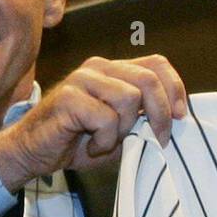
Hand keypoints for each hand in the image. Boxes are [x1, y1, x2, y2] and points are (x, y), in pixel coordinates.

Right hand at [0, 54, 187, 188]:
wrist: (36, 153)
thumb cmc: (78, 142)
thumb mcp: (122, 131)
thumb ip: (144, 119)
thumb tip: (176, 117)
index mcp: (114, 71)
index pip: (157, 64)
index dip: (175, 88)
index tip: (180, 116)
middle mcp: (99, 68)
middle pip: (148, 80)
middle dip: (160, 114)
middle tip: (156, 140)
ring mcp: (83, 80)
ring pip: (129, 99)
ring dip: (125, 130)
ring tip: (108, 142)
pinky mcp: (69, 97)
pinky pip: (106, 118)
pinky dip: (104, 141)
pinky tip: (92, 146)